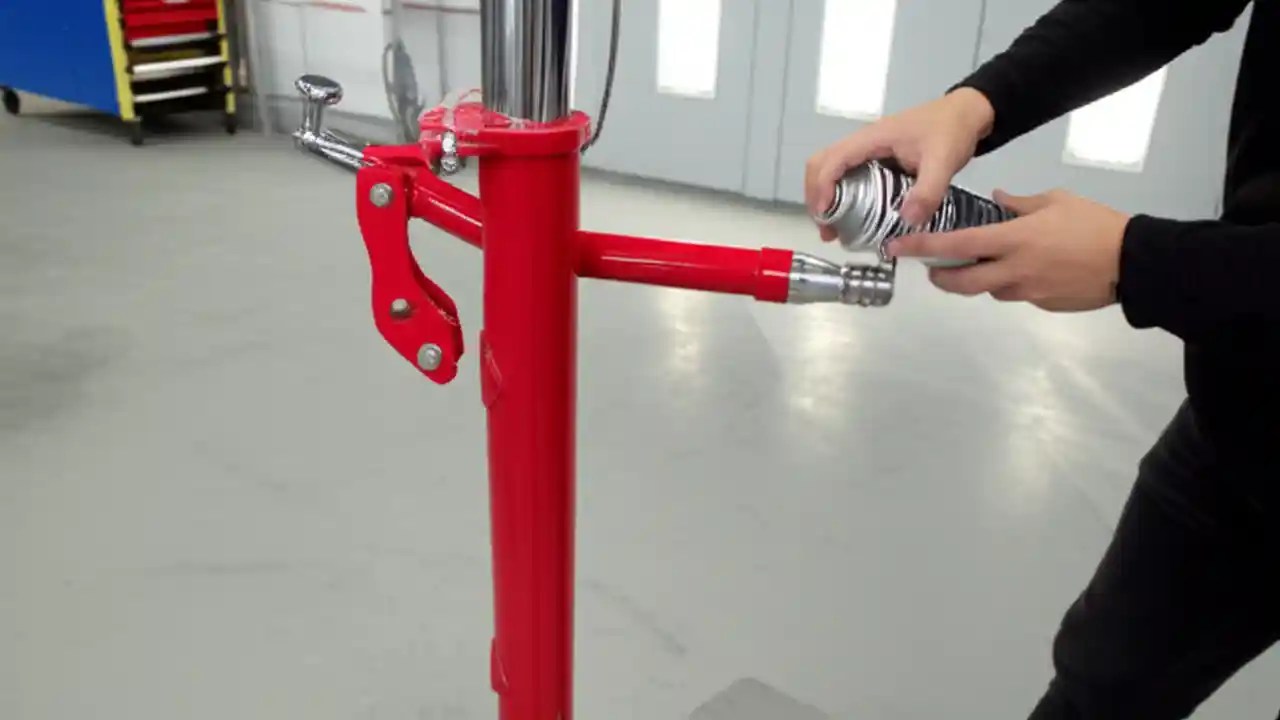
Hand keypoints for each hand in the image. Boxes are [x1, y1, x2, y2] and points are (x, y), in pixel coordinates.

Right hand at [804, 88, 994, 240]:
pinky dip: (843, 198)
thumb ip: (928, 190)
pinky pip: (849, 177)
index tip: (826, 216)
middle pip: (821, 164)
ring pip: (831, 171)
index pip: (832, 160)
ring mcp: (868, 152)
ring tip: (835, 229)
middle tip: (827, 228)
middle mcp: (863, 144)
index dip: (822, 187)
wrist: (967, 114)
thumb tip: (906, 219)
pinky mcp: (876, 160)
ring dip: (826, 199)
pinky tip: (855, 219)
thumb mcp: (944, 160)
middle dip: (816, 196)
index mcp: (872, 139)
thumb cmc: (952, 130)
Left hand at [890, 189, 1129, 311]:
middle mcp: (1012, 271)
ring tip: (985, 263)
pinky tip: (1024, 270)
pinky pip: (1016, 294)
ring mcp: (1026, 292)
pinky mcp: (1041, 304)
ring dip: (979, 279)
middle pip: (960, 283)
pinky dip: (1010, 283)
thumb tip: (999, 200)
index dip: (923, 247)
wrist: (1132, 262)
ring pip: (988, 290)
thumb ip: (1020, 204)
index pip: (956, 246)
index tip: (899, 246)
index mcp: (1013, 240)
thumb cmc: (1094, 225)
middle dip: (940, 277)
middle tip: (932, 269)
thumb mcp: (1056, 201)